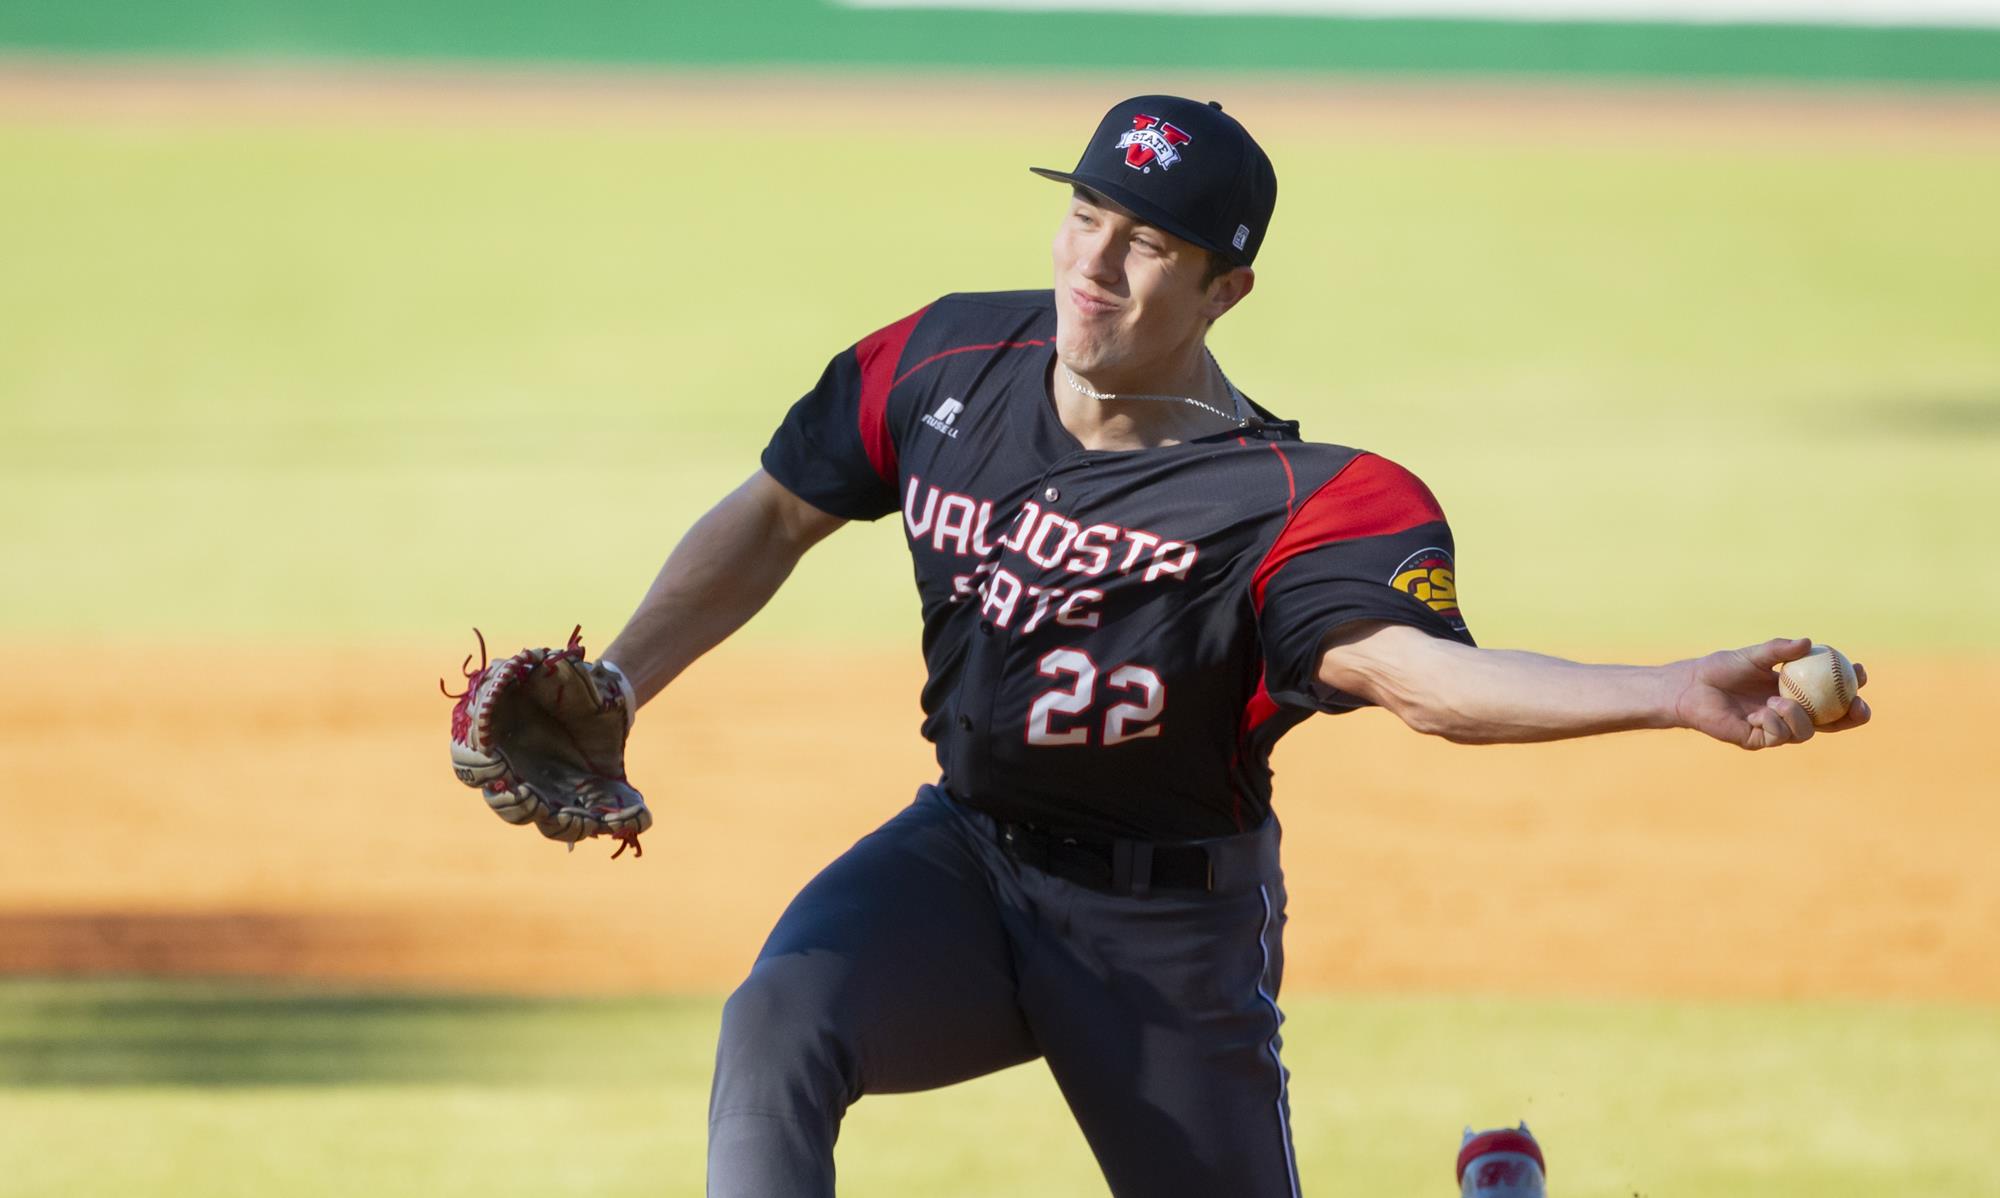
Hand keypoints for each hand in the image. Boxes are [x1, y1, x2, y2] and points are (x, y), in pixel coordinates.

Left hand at [1673, 637, 1870, 749]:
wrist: (1690, 687)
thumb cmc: (1720, 669)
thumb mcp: (1753, 655)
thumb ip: (1778, 650)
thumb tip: (1809, 642)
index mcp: (1795, 691)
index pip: (1832, 692)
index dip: (1852, 685)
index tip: (1859, 670)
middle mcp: (1790, 712)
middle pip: (1832, 721)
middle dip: (1852, 716)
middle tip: (1858, 704)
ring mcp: (1775, 728)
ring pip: (1805, 733)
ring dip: (1799, 717)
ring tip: (1778, 701)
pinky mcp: (1758, 740)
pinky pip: (1778, 737)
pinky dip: (1773, 723)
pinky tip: (1758, 712)